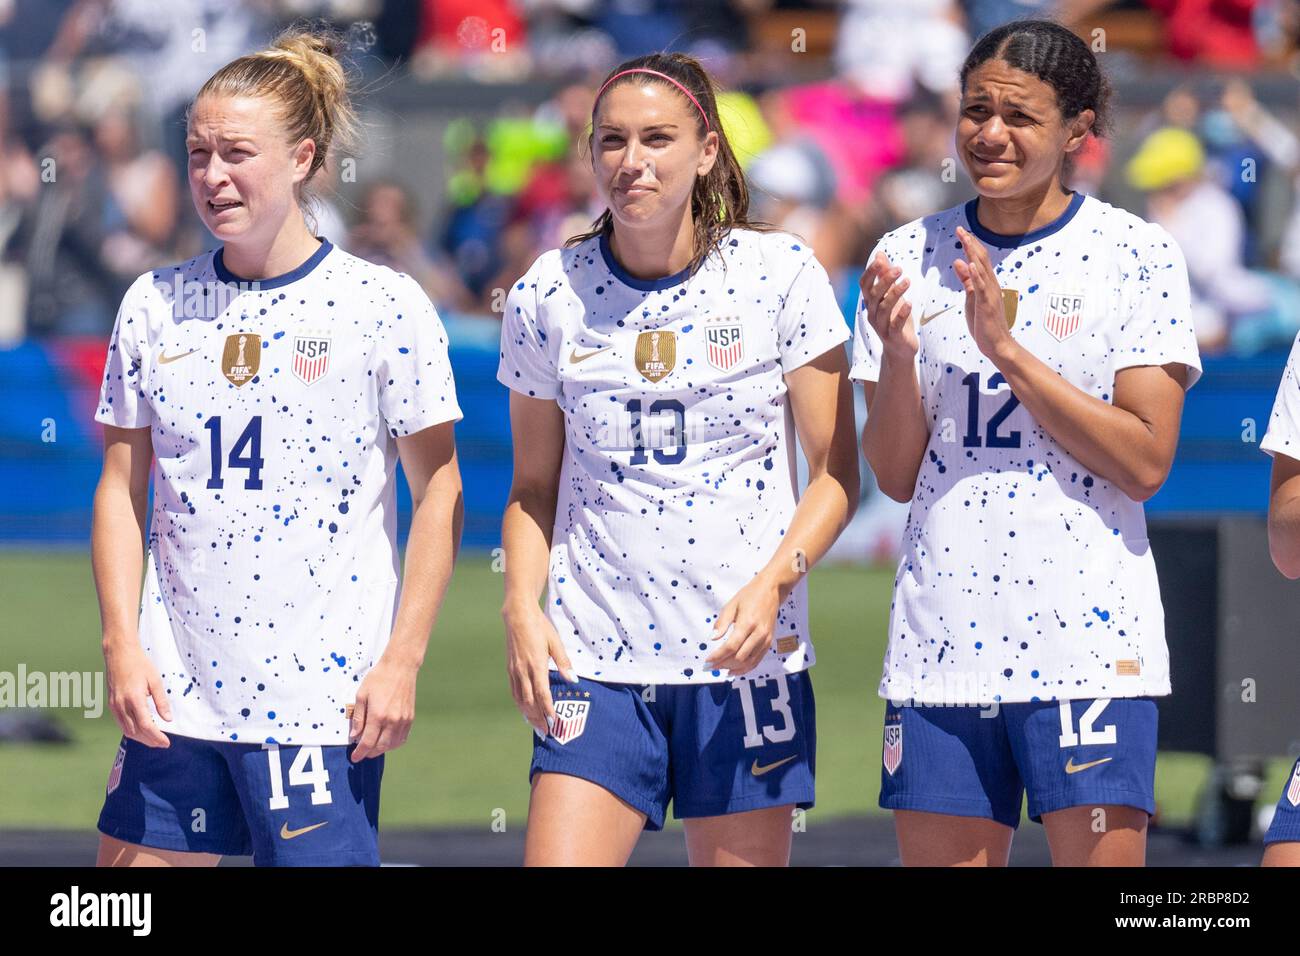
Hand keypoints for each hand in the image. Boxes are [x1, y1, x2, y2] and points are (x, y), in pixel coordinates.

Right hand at [103, 639, 170, 747]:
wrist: (119, 654)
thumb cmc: (139, 665)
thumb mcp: (155, 681)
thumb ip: (161, 702)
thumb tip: (168, 719)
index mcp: (135, 699)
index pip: (146, 726)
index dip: (157, 737)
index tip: (166, 742)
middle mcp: (122, 705)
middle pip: (136, 731)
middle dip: (150, 740)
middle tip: (162, 744)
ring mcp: (114, 706)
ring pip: (127, 730)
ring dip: (140, 738)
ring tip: (153, 740)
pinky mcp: (111, 704)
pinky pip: (121, 723)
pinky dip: (131, 730)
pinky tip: (140, 731)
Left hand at [349, 656, 417, 760]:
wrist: (401, 667)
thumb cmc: (378, 678)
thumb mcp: (361, 695)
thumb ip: (358, 718)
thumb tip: (355, 736)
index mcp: (378, 715)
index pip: (367, 742)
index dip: (360, 753)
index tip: (354, 757)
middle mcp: (392, 720)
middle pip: (380, 747)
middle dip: (369, 753)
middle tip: (362, 752)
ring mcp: (403, 720)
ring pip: (392, 745)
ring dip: (381, 749)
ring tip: (373, 746)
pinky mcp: (410, 718)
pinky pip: (402, 738)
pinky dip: (393, 743)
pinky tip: (386, 740)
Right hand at [503, 602, 576, 738]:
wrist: (518, 616)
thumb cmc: (540, 627)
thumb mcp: (555, 642)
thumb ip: (564, 662)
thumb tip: (573, 679)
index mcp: (536, 664)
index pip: (542, 693)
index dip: (548, 709)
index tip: (554, 722)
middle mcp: (523, 670)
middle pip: (530, 701)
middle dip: (538, 718)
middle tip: (546, 732)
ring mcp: (515, 670)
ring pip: (520, 699)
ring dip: (528, 714)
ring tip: (537, 726)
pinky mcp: (510, 669)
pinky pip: (514, 691)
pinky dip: (520, 704)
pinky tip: (525, 710)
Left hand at [705, 573, 782, 676]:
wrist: (771, 590)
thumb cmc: (749, 596)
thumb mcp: (731, 605)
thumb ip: (722, 623)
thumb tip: (712, 638)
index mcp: (748, 622)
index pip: (731, 646)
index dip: (718, 656)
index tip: (708, 660)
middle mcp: (759, 633)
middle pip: (739, 657)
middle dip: (724, 663)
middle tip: (711, 666)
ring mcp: (765, 639)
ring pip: (749, 662)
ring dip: (733, 668)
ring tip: (720, 668)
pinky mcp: (769, 642)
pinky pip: (756, 660)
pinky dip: (745, 668)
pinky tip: (734, 670)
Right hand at [859, 251, 918, 359]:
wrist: (900, 349)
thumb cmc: (895, 319)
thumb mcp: (891, 295)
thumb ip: (885, 276)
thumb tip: (879, 254)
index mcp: (871, 302)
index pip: (864, 285)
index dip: (870, 273)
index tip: (880, 260)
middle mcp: (872, 313)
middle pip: (873, 295)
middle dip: (884, 280)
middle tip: (899, 269)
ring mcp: (881, 326)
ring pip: (884, 308)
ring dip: (895, 293)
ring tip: (908, 281)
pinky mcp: (893, 337)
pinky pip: (895, 325)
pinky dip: (902, 314)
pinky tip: (909, 303)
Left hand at [954, 226, 1016, 361]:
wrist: (997, 344)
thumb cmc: (985, 323)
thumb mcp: (972, 298)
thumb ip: (966, 281)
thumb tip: (958, 262)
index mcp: (987, 283)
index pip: (979, 260)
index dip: (970, 245)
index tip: (961, 231)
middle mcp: (991, 285)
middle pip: (981, 259)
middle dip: (970, 243)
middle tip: (960, 229)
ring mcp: (990, 294)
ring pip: (982, 269)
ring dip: (973, 253)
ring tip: (965, 239)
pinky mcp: (987, 305)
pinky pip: (981, 287)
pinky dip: (976, 274)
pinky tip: (970, 263)